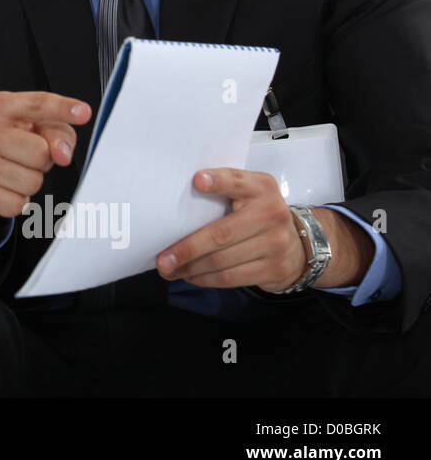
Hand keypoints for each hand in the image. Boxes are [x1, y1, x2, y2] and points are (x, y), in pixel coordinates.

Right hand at [0, 91, 91, 248]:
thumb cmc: (12, 144)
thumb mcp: (37, 129)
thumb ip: (58, 133)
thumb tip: (62, 154)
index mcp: (0, 106)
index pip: (37, 104)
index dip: (62, 109)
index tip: (84, 113)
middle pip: (41, 152)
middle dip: (43, 161)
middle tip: (27, 157)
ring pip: (31, 182)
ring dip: (31, 183)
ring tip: (15, 172)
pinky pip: (16, 204)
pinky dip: (17, 202)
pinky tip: (5, 189)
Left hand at [157, 168, 354, 291]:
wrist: (297, 243)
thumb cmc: (257, 214)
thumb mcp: (248, 194)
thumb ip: (223, 191)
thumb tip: (174, 203)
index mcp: (261, 187)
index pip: (237, 181)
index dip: (218, 181)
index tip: (196, 181)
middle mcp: (272, 213)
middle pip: (221, 234)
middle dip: (187, 249)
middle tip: (162, 260)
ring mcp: (276, 243)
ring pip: (223, 260)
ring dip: (191, 268)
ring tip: (169, 269)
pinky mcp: (274, 269)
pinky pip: (231, 278)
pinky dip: (205, 279)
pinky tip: (190, 276)